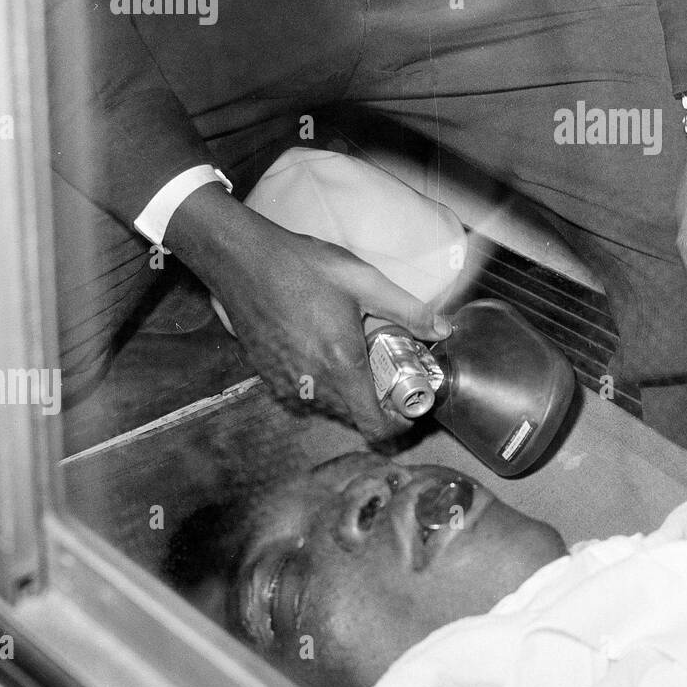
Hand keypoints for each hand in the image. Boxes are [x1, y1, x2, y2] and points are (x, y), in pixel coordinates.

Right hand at [165, 184, 451, 442]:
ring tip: (355, 352)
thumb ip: (409, 310)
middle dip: (374, 400)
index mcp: (341, 365)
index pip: (373, 425)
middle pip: (353, 416)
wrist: (242, 261)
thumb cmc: (303, 267)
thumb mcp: (365, 281)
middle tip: (387, 366)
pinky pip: (303, 394)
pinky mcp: (267, 376)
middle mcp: (312, 384)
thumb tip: (444, 330)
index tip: (409, 406)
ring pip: (327, 407)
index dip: (397, 425)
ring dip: (346, 391)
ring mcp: (285, 383)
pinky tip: (324, 348)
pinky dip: (320, 382)